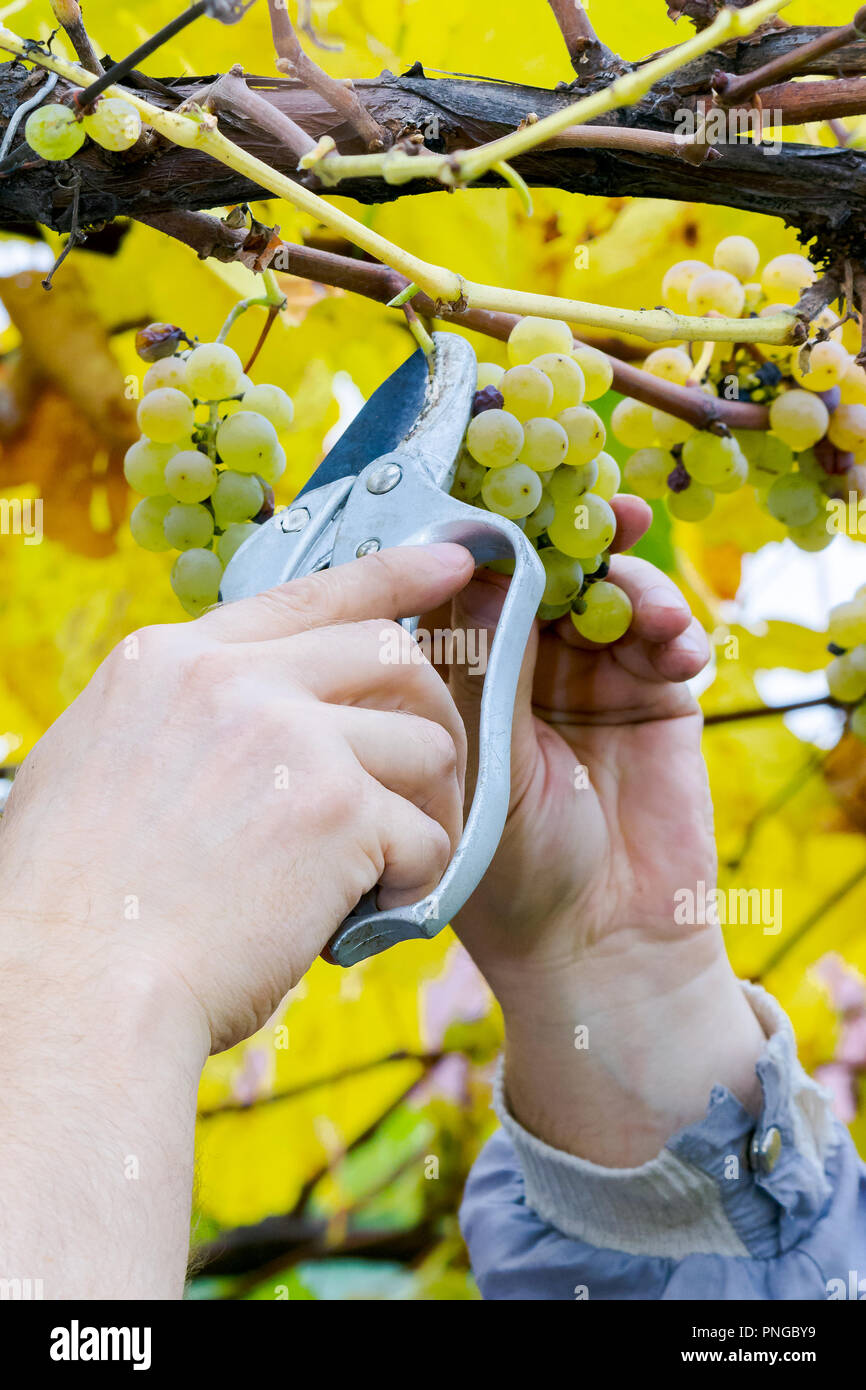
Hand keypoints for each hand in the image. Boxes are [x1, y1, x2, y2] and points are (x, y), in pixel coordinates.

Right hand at [0, 543, 472, 1053]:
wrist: (73, 991)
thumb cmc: (69, 905)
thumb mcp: (98, 763)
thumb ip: (178, 719)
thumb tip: (231, 720)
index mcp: (172, 661)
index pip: (306, 593)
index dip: (392, 575)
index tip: (452, 563)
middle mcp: (236, 681)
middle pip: (389, 655)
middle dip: (432, 709)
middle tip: (434, 774)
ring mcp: (294, 740)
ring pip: (428, 744)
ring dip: (430, 806)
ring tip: (398, 862)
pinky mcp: (341, 814)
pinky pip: (428, 836)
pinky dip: (418, 880)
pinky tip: (380, 911)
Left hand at [446, 500, 765, 1162]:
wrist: (596, 948)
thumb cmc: (507, 872)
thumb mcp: (479, 762)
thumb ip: (481, 665)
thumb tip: (475, 560)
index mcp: (462, 681)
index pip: (474, 586)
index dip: (493, 539)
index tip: (513, 503)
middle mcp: (524, 669)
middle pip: (547, 573)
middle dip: (573, 537)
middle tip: (604, 509)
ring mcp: (593, 679)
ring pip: (610, 594)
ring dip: (632, 583)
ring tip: (644, 606)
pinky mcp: (657, 698)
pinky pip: (666, 637)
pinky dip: (672, 628)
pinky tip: (673, 647)